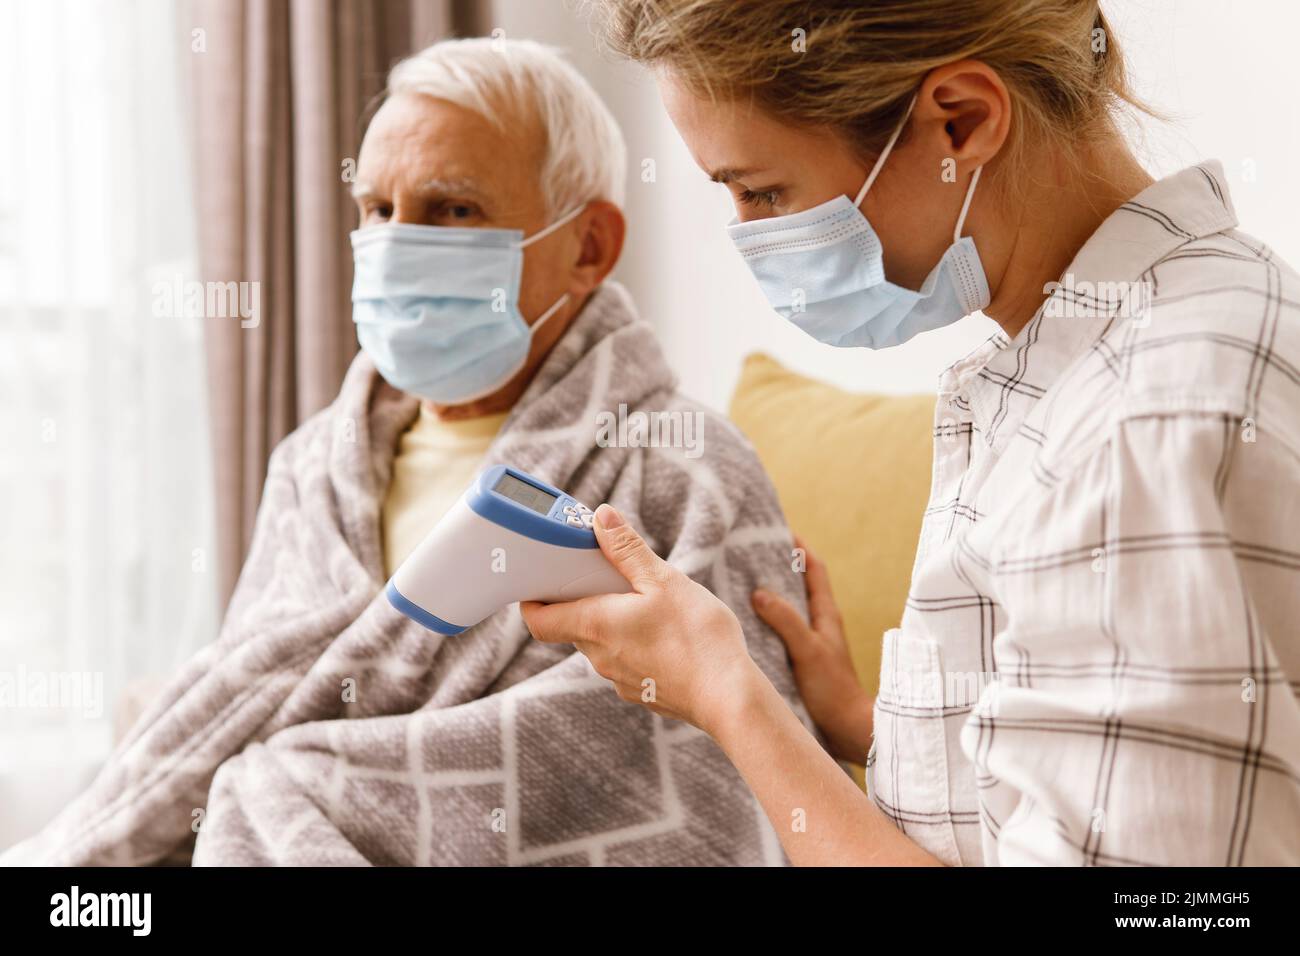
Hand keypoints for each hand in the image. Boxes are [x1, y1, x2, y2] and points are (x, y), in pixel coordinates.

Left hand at [521, 504, 763, 735]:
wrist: (730, 699)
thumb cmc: (697, 638)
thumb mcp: (664, 581)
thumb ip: (627, 550)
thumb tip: (600, 517)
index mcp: (595, 625)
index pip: (538, 619)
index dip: (532, 600)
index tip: (541, 578)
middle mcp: (599, 657)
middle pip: (571, 626)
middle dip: (581, 600)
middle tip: (603, 575)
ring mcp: (619, 679)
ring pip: (601, 644)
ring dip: (610, 621)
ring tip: (642, 601)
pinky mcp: (642, 691)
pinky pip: (625, 662)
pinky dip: (632, 644)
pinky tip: (664, 633)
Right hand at [751, 537, 872, 762]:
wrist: (846, 732)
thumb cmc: (833, 690)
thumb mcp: (808, 651)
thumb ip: (786, 621)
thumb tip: (759, 592)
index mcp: (826, 616)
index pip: (814, 570)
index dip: (799, 549)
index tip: (778, 531)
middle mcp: (818, 626)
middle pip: (797, 588)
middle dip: (775, 570)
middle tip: (745, 557)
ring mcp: (807, 646)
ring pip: (784, 613)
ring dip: (765, 600)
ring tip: (733, 589)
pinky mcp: (797, 665)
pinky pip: (776, 637)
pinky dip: (760, 628)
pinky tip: (739, 631)